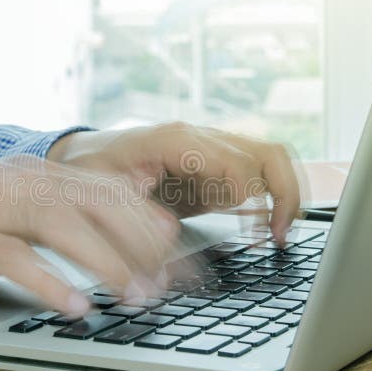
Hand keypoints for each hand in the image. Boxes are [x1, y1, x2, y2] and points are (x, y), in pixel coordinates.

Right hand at [0, 156, 179, 316]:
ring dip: (105, 261)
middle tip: (165, 280)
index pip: (103, 188)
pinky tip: (74, 306)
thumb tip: (102, 236)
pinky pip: (12, 258)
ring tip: (133, 295)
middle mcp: (14, 181)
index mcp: (30, 174)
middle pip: (93, 202)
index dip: (143, 216)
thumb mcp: (1, 209)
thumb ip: (48, 215)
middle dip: (137, 241)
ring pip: (61, 224)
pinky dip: (48, 282)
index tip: (174, 248)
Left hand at [48, 122, 301, 242]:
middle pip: (266, 154)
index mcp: (177, 140)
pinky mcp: (215, 162)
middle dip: (282, 196)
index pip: (234, 163)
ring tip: (280, 233)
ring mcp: (212, 145)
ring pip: (271, 157)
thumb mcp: (106, 191)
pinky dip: (273, 196)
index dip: (249, 200)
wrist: (86, 156)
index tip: (252, 233)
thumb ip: (137, 210)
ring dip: (285, 194)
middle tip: (279, 234)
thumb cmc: (93, 171)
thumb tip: (170, 232)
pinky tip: (266, 227)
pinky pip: (258, 169)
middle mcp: (201, 136)